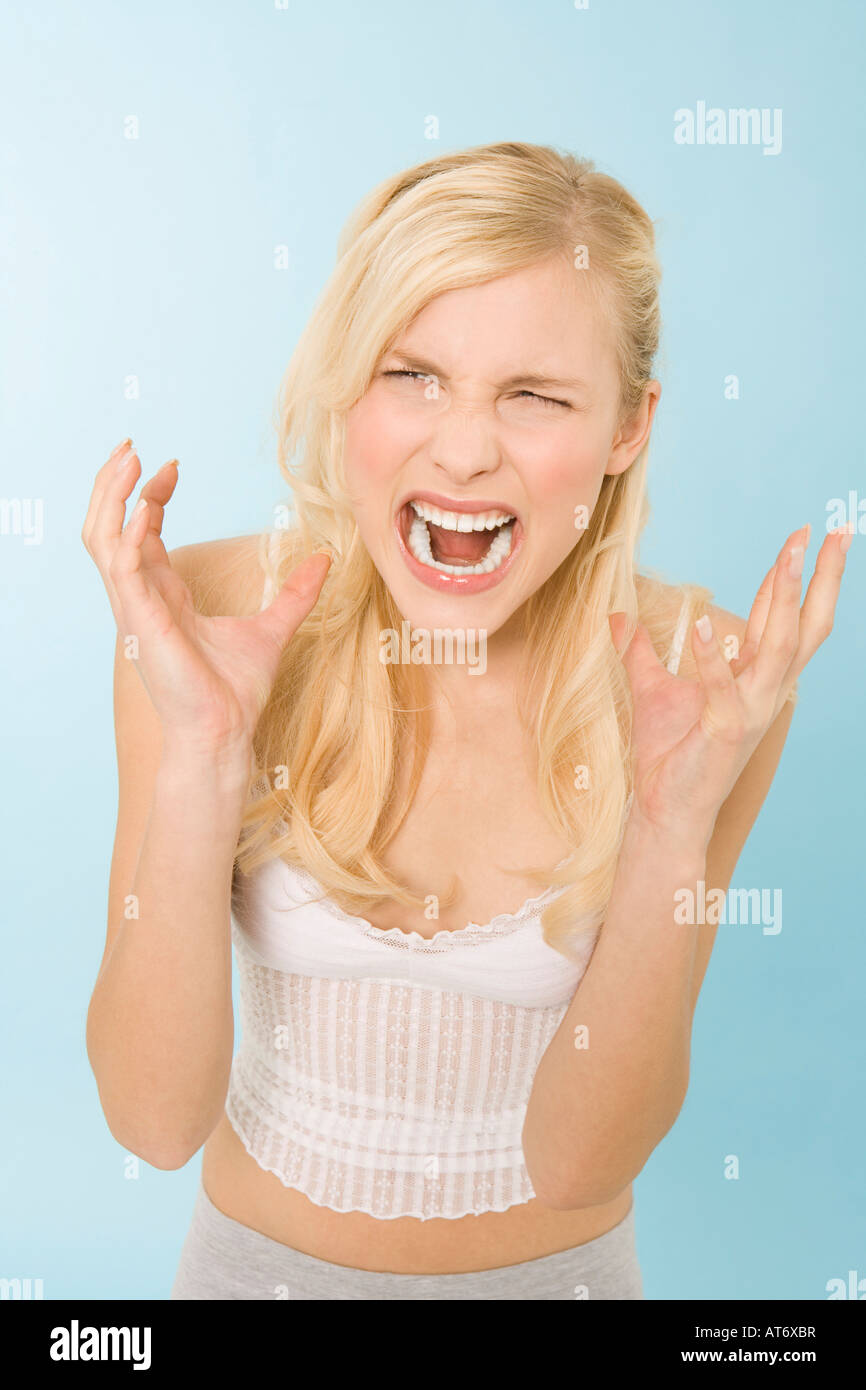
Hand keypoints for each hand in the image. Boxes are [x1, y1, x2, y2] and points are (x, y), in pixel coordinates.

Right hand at [81, 439, 331, 756]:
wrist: (225, 732)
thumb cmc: (235, 692)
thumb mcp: (272, 628)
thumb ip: (294, 594)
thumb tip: (323, 561)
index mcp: (163, 596)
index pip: (142, 532)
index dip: (152, 495)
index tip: (174, 466)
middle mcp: (141, 598)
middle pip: (108, 527)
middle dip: (113, 484)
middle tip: (129, 445)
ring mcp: (135, 610)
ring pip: (100, 540)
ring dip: (109, 497)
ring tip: (128, 458)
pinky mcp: (141, 623)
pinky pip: (121, 569)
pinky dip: (130, 534)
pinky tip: (148, 506)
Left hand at [609, 522, 850, 844]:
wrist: (664, 812)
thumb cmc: (667, 756)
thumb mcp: (650, 691)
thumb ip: (639, 651)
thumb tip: (618, 616)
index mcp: (754, 681)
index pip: (783, 620)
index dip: (794, 578)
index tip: (804, 536)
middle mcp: (763, 693)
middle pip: (803, 627)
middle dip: (817, 578)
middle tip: (828, 531)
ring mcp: (750, 712)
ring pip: (780, 648)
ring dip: (784, 601)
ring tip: (787, 557)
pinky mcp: (725, 732)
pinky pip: (723, 688)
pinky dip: (715, 657)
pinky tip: (709, 623)